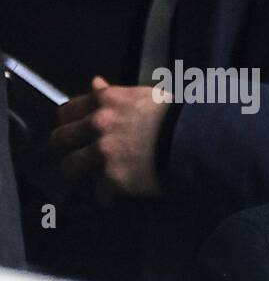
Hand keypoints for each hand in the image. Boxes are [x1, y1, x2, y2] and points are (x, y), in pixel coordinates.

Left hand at [48, 76, 168, 197]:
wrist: (194, 140)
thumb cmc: (175, 116)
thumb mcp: (144, 96)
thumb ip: (114, 93)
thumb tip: (95, 82)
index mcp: (103, 102)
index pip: (67, 110)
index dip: (68, 123)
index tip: (73, 131)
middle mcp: (97, 125)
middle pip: (60, 138)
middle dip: (66, 148)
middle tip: (77, 156)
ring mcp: (102, 152)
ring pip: (71, 166)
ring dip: (79, 174)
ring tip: (89, 181)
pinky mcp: (112, 177)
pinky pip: (99, 192)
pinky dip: (105, 196)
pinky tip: (112, 197)